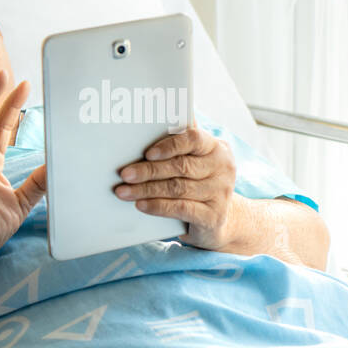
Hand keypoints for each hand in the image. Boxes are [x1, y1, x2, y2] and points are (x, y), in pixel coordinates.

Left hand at [113, 122, 241, 250]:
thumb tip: (149, 125)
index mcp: (217, 148)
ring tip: (124, 191)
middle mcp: (223, 168)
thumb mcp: (196, 162)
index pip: (194, 139)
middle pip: (181, 166)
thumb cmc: (199, 184)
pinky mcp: (213, 216)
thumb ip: (180, 145)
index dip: (169, 145)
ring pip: (177, 188)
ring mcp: (220, 193)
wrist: (216, 222)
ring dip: (146, 190)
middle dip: (149, 170)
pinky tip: (141, 205)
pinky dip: (158, 206)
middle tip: (125, 174)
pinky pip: (181, 208)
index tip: (147, 153)